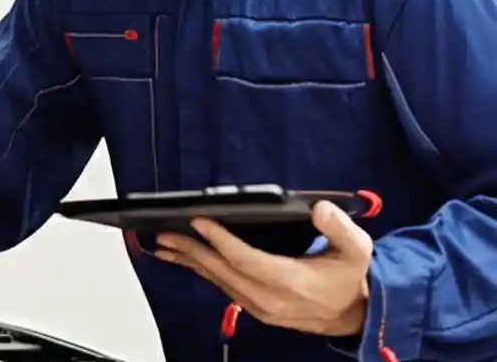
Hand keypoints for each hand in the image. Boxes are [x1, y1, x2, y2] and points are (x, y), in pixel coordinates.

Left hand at [155, 201, 373, 336]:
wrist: (354, 314)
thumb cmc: (349, 277)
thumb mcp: (357, 250)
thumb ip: (340, 227)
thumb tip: (319, 209)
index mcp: (292, 282)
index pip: (246, 259)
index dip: (220, 239)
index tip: (199, 219)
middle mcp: (271, 298)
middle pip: (222, 271)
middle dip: (191, 249)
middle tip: (164, 232)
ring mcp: (261, 307)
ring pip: (218, 281)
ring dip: (191, 261)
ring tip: (164, 244)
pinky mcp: (256, 309)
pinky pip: (223, 288)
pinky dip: (203, 271)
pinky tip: (187, 259)